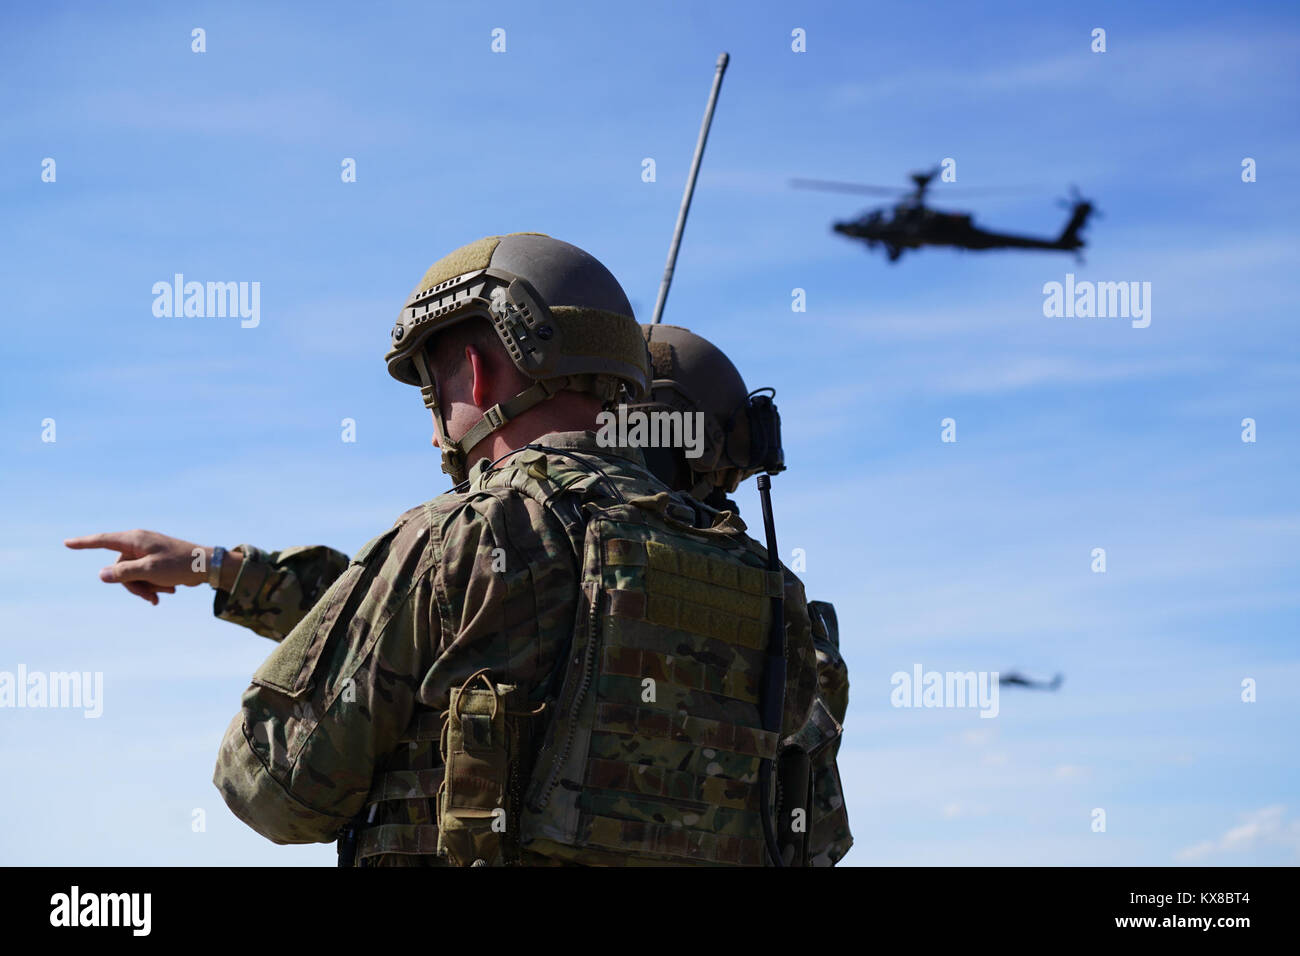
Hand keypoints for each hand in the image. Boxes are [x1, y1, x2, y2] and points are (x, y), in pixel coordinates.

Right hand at [64, 530, 210, 604]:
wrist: (208, 566)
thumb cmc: (180, 564)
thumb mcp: (149, 571)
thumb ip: (123, 573)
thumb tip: (101, 574)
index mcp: (135, 540)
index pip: (103, 540)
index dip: (84, 543)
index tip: (66, 543)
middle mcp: (139, 543)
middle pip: (119, 568)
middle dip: (132, 585)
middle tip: (150, 597)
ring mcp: (148, 552)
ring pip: (133, 575)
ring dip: (147, 587)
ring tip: (166, 592)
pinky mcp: (156, 561)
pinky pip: (146, 576)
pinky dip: (155, 585)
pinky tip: (170, 590)